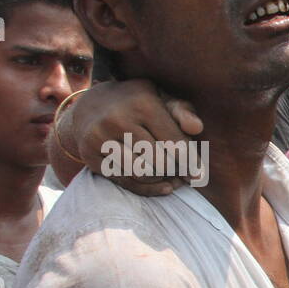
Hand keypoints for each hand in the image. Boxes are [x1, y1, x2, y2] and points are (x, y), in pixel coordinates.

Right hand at [63, 80, 202, 196]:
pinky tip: (162, 185)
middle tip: (181, 171)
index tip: (199, 174)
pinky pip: (125, 181)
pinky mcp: (89, 154)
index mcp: (142, 104)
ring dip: (161, 179)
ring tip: (169, 175)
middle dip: (176, 170)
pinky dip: (148, 188)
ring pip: (142, 174)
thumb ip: (183, 112)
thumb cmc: (139, 104)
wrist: (92, 106)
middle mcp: (118, 119)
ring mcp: (100, 137)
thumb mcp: (163, 99)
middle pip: (161, 163)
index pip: (176, 145)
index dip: (192, 164)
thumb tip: (197, 128)